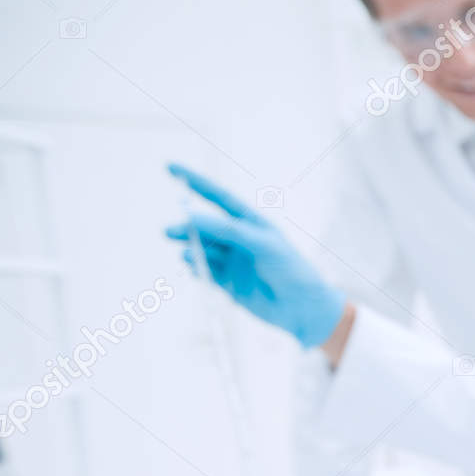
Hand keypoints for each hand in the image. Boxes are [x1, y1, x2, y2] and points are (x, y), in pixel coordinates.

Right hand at [165, 164, 347, 348]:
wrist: (304, 308)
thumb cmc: (291, 270)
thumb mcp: (262, 244)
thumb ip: (228, 230)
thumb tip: (191, 216)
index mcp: (251, 222)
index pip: (218, 196)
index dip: (195, 181)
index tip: (170, 167)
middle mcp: (239, 239)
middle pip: (205, 226)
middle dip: (187, 226)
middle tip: (169, 231)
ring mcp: (233, 261)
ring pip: (203, 250)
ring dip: (191, 249)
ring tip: (185, 253)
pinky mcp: (228, 284)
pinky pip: (206, 272)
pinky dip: (197, 268)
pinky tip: (193, 267)